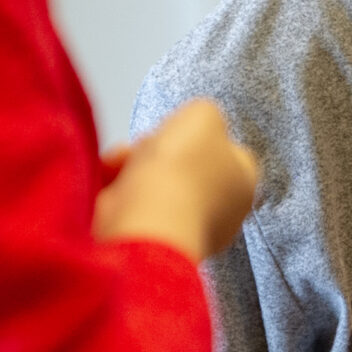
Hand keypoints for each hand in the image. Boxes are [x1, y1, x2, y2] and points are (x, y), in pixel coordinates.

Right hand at [94, 99, 258, 262]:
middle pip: (183, 164)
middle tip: (146, 144)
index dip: (200, 133)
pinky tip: (109, 177)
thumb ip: (205, 112)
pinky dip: (114, 189)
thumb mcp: (204, 114)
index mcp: (243, 182)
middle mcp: (218, 211)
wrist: (145, 222)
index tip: (179, 128)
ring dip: (130, 164)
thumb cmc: (181, 170)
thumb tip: (195, 122)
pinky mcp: (148, 239)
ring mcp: (183, 229)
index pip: (228, 151)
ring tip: (122, 161)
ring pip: (152, 182)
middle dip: (157, 148)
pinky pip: (128, 204)